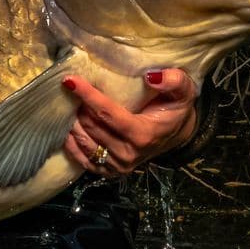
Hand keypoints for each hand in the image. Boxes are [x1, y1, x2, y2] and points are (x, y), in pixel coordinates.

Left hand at [61, 69, 198, 178]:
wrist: (174, 135)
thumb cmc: (174, 109)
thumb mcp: (183, 91)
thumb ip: (175, 81)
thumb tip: (151, 76)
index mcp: (143, 134)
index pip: (107, 114)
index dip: (88, 96)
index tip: (69, 80)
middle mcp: (128, 153)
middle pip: (91, 127)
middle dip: (77, 106)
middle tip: (69, 87)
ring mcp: (118, 165)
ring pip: (84, 142)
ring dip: (71, 122)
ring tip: (66, 103)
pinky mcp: (109, 172)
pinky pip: (82, 159)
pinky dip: (71, 143)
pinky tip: (66, 126)